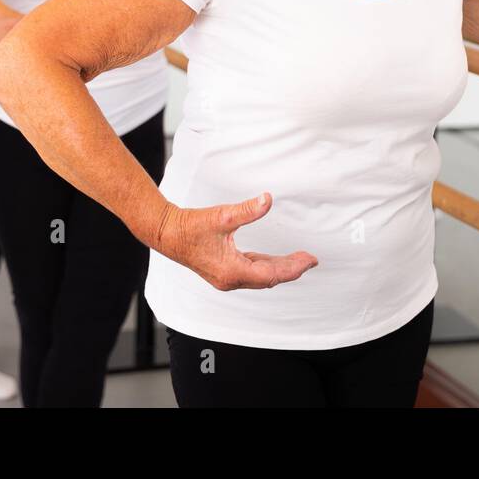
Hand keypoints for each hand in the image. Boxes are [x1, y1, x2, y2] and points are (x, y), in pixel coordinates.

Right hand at [152, 192, 317, 290]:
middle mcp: (230, 279)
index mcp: (232, 271)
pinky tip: (273, 260)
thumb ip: (247, 210)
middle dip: (291, 269)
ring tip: (299, 260)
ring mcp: (226, 277)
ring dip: (280, 269)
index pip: (272, 274)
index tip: (310, 259)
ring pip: (261, 276)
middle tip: (311, 259)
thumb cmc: (190, 226)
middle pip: (269, 278)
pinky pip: (251, 272)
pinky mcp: (223, 271)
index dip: (293, 268)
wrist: (167, 233)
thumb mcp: (221, 216)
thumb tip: (267, 200)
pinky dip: (266, 267)